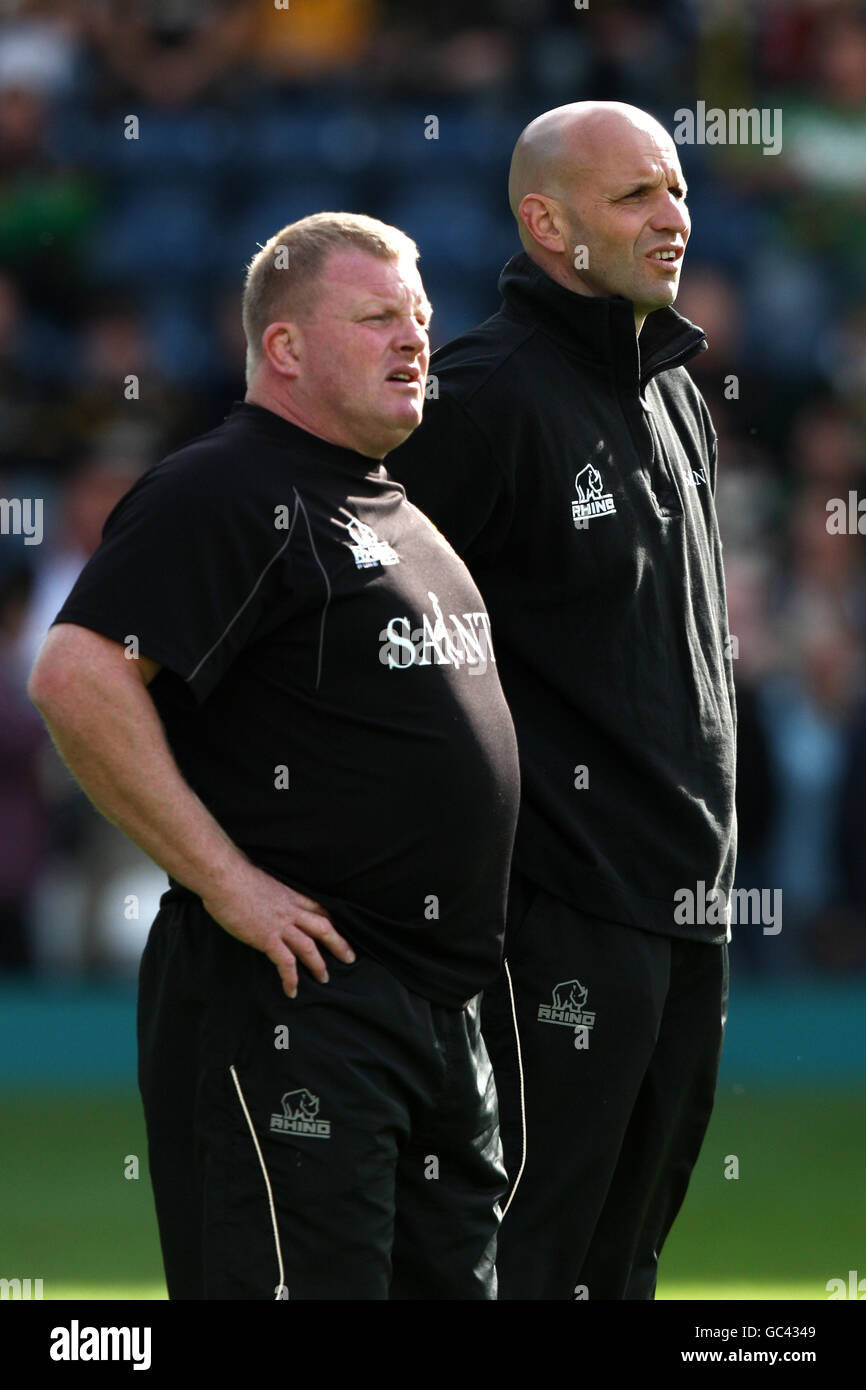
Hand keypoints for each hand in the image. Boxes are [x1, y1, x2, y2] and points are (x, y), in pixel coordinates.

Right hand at [202, 862, 354, 997]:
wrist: (224, 879)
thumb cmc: (232, 875)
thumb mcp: (256, 879)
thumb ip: (263, 891)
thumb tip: (255, 894)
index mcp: (288, 894)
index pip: (316, 908)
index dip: (328, 920)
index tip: (335, 930)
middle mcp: (290, 910)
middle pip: (323, 927)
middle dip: (338, 943)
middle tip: (349, 957)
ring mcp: (280, 925)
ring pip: (309, 947)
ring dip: (319, 965)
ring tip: (324, 978)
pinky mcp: (267, 938)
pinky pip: (286, 962)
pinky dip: (291, 978)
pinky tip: (291, 991)